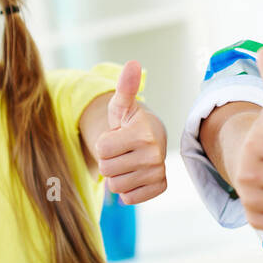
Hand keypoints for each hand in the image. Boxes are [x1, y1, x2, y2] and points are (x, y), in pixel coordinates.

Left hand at [96, 61, 166, 204]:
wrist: (152, 137)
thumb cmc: (130, 121)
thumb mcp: (122, 105)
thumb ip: (125, 86)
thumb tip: (133, 63)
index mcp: (143, 133)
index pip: (102, 150)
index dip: (104, 144)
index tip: (116, 136)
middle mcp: (154, 154)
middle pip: (107, 170)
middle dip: (109, 161)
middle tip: (122, 150)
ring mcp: (158, 172)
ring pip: (116, 187)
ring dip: (117, 175)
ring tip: (127, 161)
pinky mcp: (160, 186)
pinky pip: (129, 199)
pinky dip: (128, 190)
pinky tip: (135, 174)